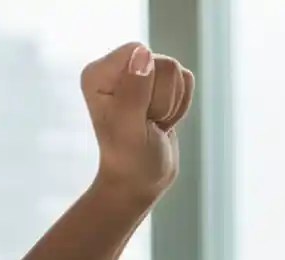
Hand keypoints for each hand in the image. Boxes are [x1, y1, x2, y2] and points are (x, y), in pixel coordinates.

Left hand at [80, 42, 194, 202]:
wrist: (140, 182)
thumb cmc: (130, 161)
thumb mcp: (129, 128)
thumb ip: (134, 91)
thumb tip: (143, 54)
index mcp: (98, 74)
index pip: (141, 53)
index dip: (151, 86)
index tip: (140, 115)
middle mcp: (115, 70)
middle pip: (163, 62)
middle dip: (163, 99)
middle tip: (148, 123)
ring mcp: (138, 77)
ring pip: (177, 73)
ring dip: (172, 105)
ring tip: (154, 124)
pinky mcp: (158, 86)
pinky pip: (186, 82)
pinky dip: (181, 106)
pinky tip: (163, 121)